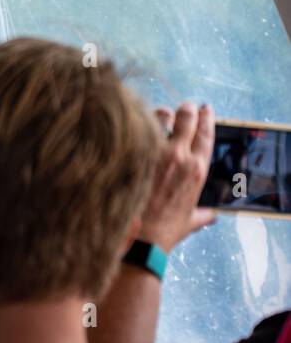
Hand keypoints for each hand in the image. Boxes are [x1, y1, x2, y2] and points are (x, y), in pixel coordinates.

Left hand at [138, 102, 216, 252]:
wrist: (140, 236)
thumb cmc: (165, 230)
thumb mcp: (191, 221)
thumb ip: (203, 214)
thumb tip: (211, 215)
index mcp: (197, 170)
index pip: (206, 135)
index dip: (206, 118)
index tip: (205, 108)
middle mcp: (179, 156)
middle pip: (186, 118)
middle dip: (186, 109)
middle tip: (184, 106)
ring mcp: (156, 152)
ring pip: (160, 117)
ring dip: (161, 113)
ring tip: (158, 114)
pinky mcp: (134, 152)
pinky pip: (138, 127)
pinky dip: (138, 123)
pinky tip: (132, 123)